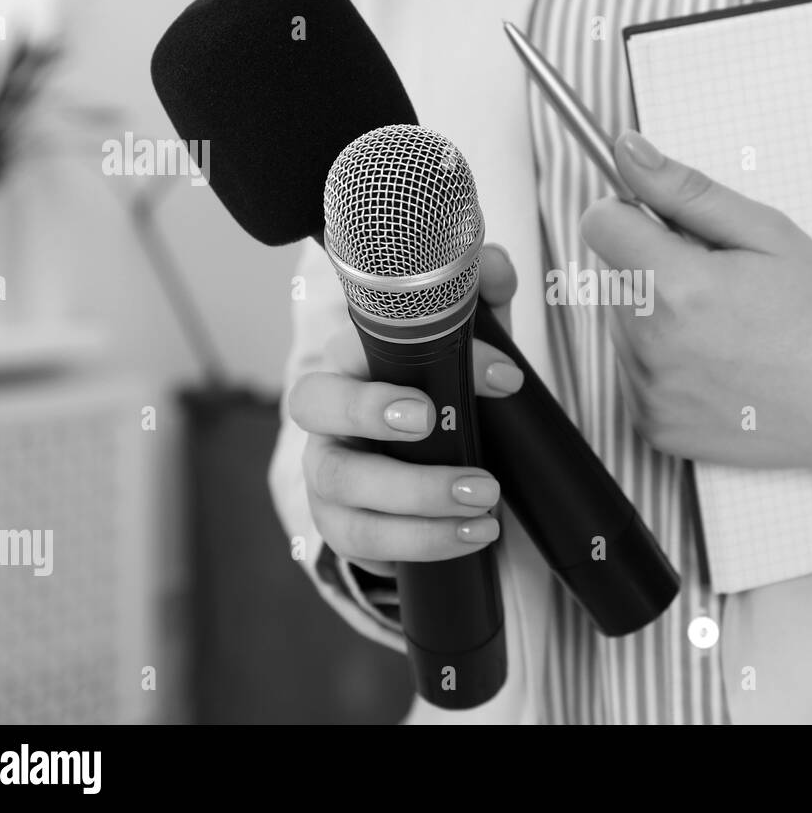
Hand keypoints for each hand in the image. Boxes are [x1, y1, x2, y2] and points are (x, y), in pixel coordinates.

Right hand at [289, 244, 524, 571]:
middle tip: (432, 422)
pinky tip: (473, 536)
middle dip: (370, 414)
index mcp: (349, 358)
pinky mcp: (340, 526)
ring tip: (485, 501)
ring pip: (342, 483)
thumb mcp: (465, 341)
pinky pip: (363, 541)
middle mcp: (324, 413)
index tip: (483, 373)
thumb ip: (481, 295)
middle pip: (315, 406)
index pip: (356, 344)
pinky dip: (422, 542)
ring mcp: (325, 472)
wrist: (425, 465)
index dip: (407, 351)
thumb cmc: (439, 389)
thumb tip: (496, 271)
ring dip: (416, 496)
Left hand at [580, 131, 811, 520]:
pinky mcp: (653, 426)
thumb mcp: (767, 234)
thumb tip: (628, 152)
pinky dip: (663, 364)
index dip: (631, 215)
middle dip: (654, 270)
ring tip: (727, 331)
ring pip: (622, 325)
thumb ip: (686, 191)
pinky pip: (633, 373)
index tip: (665, 228)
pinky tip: (718, 367)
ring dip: (657, 318)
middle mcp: (653, 347)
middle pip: (613, 277)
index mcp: (679, 288)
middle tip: (722, 289)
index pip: (599, 224)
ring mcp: (650, 392)